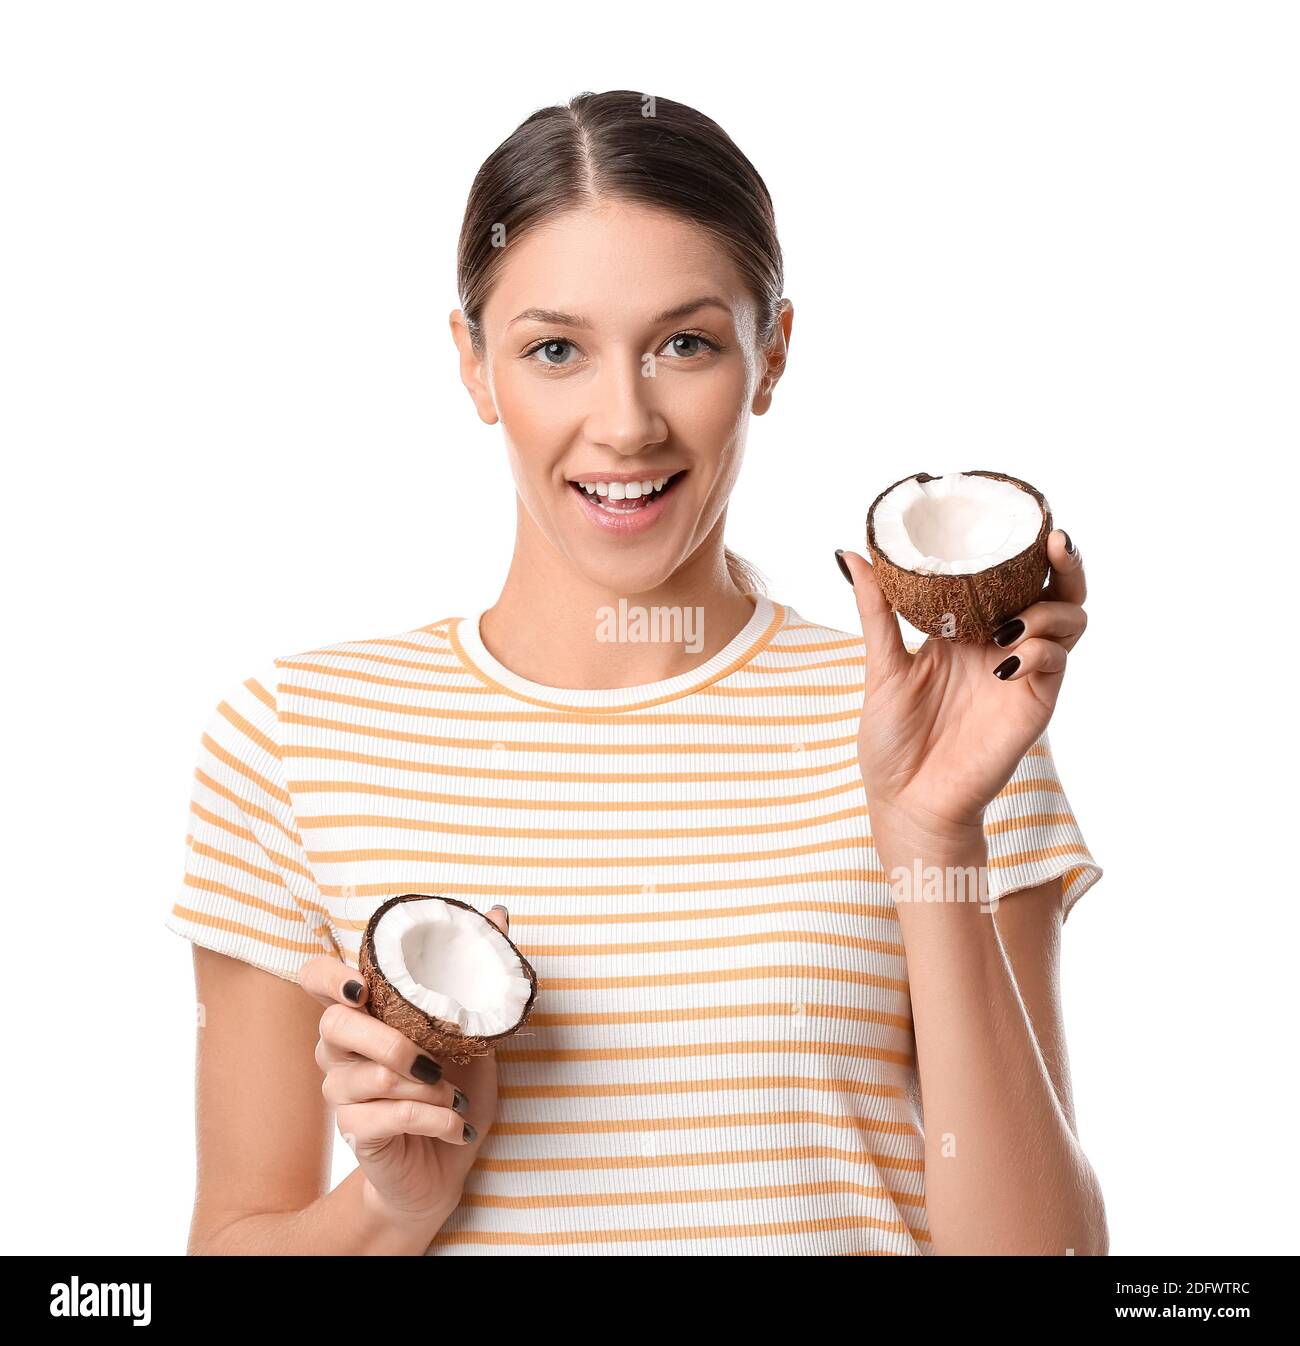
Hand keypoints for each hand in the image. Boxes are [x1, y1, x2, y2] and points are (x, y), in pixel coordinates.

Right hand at [298, 906, 511, 1232]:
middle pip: (333, 1026)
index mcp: (365, 1014)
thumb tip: (497, 913)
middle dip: (389, 1039)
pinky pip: (391, 1116)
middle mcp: (341, 1050)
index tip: (362, 987)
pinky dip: (436, 1118)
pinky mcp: (354, 1132)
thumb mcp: (476, 1029)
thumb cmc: (454, 1086)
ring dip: (427, 1087)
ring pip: (370, 1076)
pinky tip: (457, 1124)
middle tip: (432, 1059)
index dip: (328, 976)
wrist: (449, 1160)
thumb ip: (480, 973)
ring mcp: (342, 1092)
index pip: (315, 978)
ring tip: (456, 1095)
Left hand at [838, 530, 1086, 835]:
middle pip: (1056, 591)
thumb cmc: (892, 741)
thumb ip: (875, 610)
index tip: (1021, 515)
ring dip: (1048, 609)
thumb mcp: (880, 666)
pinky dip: (1038, 652)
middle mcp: (1003, 645)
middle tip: (1054, 540)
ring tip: (1010, 623)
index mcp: (968, 631)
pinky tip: (1006, 661)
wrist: (906, 802)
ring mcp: (1023, 674)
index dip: (1023, 546)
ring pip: (1069, 621)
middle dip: (1065, 563)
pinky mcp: (1034, 705)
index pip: (1009, 577)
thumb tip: (852, 551)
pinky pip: (1055, 663)